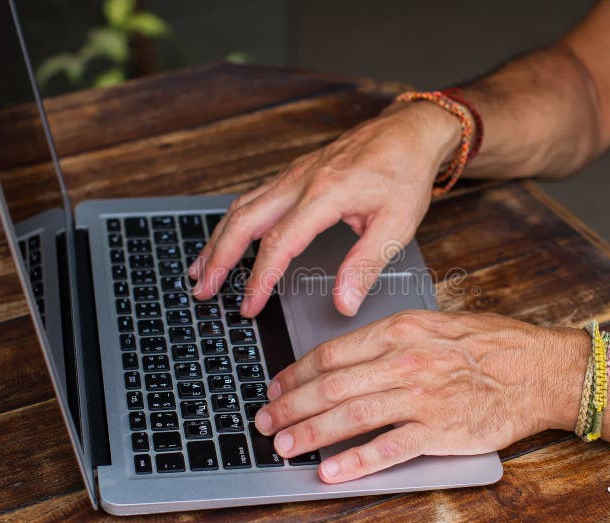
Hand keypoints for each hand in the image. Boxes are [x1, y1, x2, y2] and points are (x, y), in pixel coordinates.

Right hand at [189, 101, 460, 316]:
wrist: (409, 131)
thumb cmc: (404, 173)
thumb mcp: (397, 224)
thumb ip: (366, 265)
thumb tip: (344, 302)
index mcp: (324, 194)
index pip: (278, 243)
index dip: (259, 279)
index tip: (248, 305)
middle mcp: (300, 180)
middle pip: (243, 221)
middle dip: (219, 259)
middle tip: (203, 290)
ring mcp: (293, 174)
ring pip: (241, 207)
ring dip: (218, 240)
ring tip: (200, 269)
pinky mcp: (294, 172)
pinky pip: (253, 197)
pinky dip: (232, 222)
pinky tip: (227, 237)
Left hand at [254, 310, 584, 482]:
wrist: (541, 369)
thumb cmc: (491, 343)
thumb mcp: (434, 323)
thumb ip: (390, 340)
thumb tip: (347, 358)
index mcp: (399, 331)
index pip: (332, 353)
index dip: (297, 372)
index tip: (277, 385)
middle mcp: (404, 361)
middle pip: (331, 385)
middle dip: (291, 405)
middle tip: (265, 420)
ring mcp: (421, 397)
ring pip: (350, 416)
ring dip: (311, 432)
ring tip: (284, 445)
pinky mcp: (440, 431)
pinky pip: (388, 448)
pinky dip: (355, 461)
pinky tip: (330, 470)